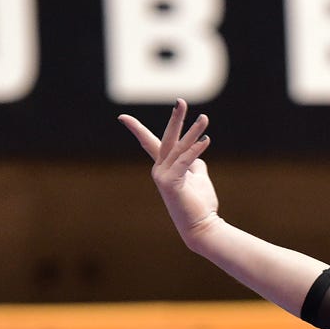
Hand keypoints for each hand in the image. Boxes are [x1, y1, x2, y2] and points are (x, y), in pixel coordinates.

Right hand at [118, 99, 219, 246]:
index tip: (123, 117)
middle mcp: (160, 170)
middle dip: (175, 119)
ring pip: (180, 148)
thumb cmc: (200, 205)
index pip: (150, 144)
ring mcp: (163, 176)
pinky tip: (206, 139)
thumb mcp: (198, 179)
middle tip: (181, 101)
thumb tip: (197, 156)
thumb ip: (194, 165)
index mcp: (164, 167)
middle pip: (167, 138)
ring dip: (193, 131)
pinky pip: (185, 161)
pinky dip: (196, 149)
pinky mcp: (171, 182)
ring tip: (205, 118)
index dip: (137, 130)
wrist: (201, 227)